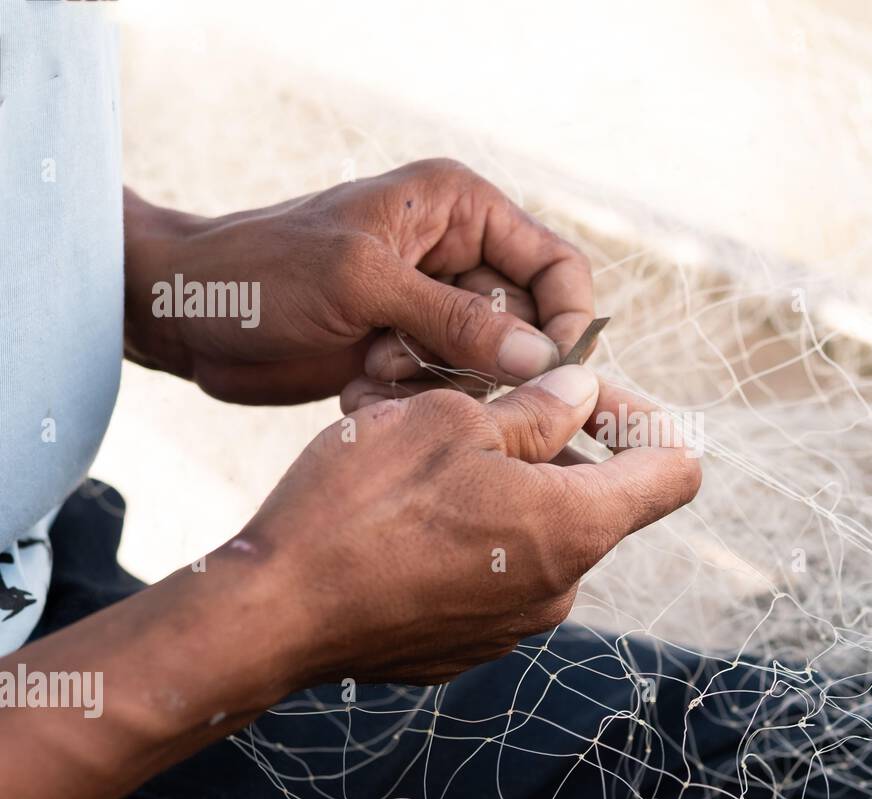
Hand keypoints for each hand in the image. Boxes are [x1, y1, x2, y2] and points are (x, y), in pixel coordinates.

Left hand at [123, 160, 593, 404]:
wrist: (187, 313)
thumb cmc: (264, 273)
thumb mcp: (363, 284)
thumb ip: (457, 320)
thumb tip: (544, 357)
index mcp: (461, 209)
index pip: (556, 267)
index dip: (567, 320)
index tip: (548, 372)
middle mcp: (457, 256)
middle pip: (528, 326)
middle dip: (483, 360)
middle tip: (421, 364)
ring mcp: (432, 308)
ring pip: (488, 368)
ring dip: (436, 382)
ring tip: (375, 370)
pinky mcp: (407, 352)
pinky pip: (446, 390)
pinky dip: (409, 398)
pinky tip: (358, 385)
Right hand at [239, 366, 700, 686]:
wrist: (274, 611)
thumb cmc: (363, 503)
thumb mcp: (454, 421)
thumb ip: (538, 407)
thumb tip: (581, 393)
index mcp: (576, 526)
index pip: (675, 470)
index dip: (644, 417)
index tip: (588, 393)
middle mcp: (560, 587)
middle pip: (598, 498)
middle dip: (558, 443)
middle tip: (488, 403)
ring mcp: (514, 624)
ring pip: (539, 533)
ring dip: (507, 485)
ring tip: (431, 452)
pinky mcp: (467, 644)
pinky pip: (494, 574)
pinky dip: (474, 533)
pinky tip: (407, 510)